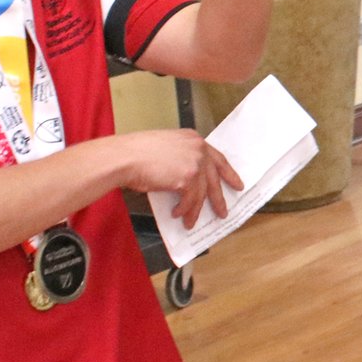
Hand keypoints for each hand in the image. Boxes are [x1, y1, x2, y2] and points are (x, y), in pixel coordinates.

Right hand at [115, 129, 243, 228]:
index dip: (228, 173)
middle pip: (214, 178)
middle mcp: (198, 149)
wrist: (124, 157)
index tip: (237, 184)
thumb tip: (187, 181)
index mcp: (193, 139)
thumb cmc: (136, 153)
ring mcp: (194, 163)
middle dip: (218, 198)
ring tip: (190, 221)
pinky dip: (184, 210)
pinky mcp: (186, 178)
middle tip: (223, 211)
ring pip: (201, 193)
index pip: (218, 158)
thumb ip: (182, 158)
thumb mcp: (166, 148)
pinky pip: (190, 200)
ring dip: (195, 210)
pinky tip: (177, 214)